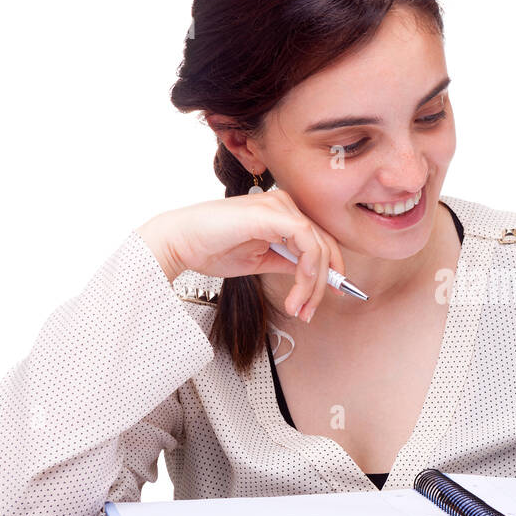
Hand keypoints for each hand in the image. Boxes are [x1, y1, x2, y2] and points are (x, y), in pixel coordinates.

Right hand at [135, 190, 344, 322]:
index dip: (332, 269)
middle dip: (324, 284)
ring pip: (319, 247)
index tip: (335, 294)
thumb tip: (314, 275)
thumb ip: (288, 262)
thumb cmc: (212, 248)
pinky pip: (307, 242)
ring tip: (299, 307)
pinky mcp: (272, 213)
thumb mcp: (261, 261)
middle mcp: (284, 204)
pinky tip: (297, 291)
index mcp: (282, 212)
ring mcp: (279, 206)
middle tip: (310, 311)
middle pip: (324, 244)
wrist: (179, 242)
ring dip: (314, 284)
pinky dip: (308, 272)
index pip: (320, 240)